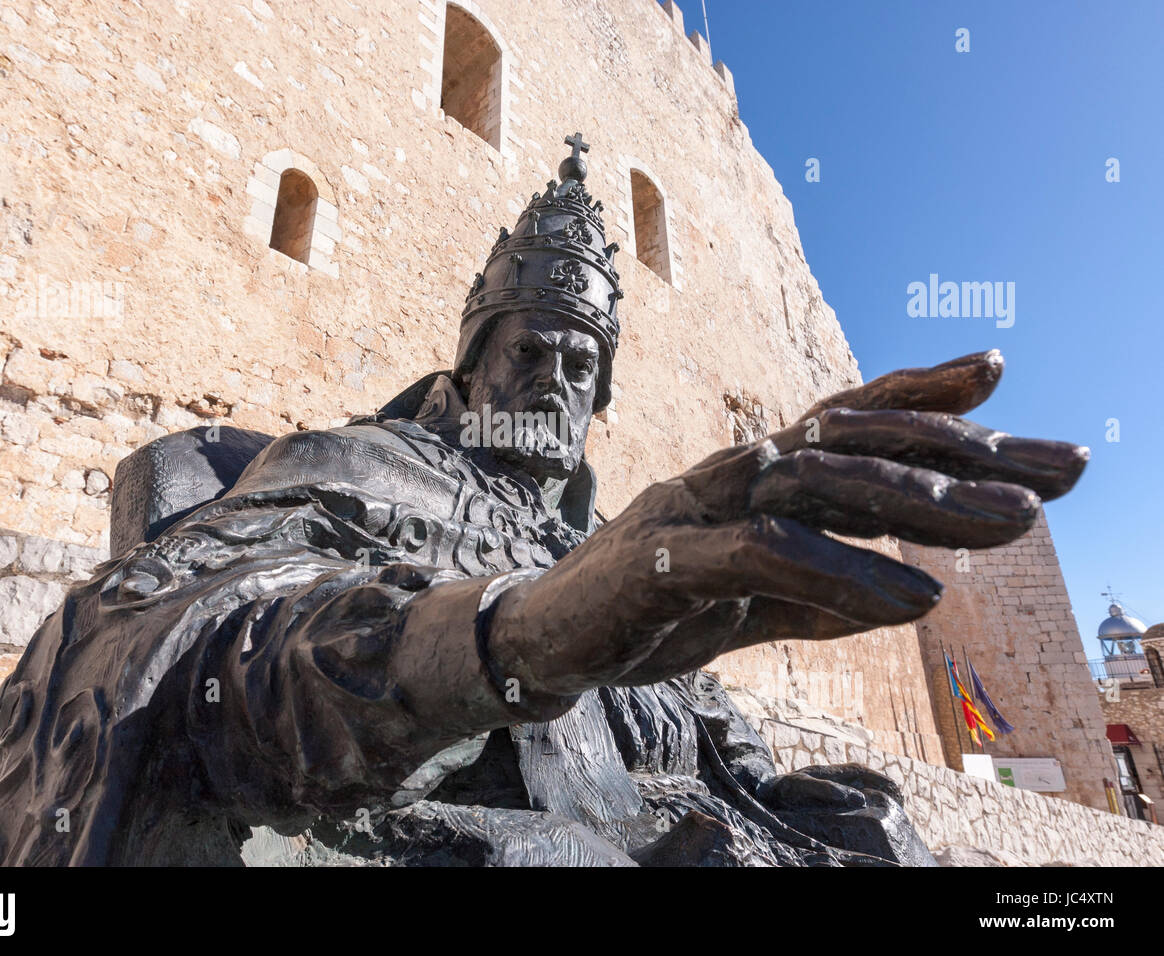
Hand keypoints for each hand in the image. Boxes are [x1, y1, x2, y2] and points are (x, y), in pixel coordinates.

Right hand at [488, 351, 1087, 696]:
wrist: (542, 636)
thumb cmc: (649, 611)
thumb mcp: (755, 605)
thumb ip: (825, 593)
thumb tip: (915, 593)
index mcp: (752, 476)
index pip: (844, 419)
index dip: (920, 391)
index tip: (1003, 378)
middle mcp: (730, 472)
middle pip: (854, 439)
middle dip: (963, 447)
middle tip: (1063, 467)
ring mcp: (695, 506)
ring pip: (816, 481)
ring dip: (920, 500)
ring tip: (1012, 523)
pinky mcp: (665, 559)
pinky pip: (765, 557)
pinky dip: (842, 574)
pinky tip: (915, 597)